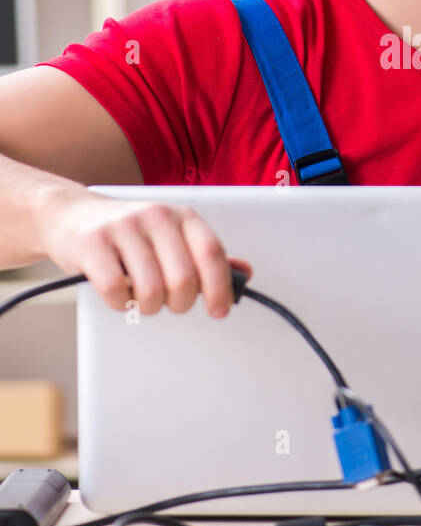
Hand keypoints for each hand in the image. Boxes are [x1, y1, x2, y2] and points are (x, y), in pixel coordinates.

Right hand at [39, 191, 252, 318]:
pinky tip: (119, 294)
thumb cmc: (129, 234)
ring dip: (149, 306)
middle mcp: (156, 216)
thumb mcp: (171, 236)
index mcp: (182, 216)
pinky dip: (120, 304)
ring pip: (151, 290)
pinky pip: (116, 292)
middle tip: (170, 304)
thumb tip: (244, 273)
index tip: (219, 310)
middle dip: (180, 304)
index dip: (219, 288)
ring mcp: (124, 227)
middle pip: (183, 279)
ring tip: (141, 296)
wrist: (71, 214)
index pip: (212, 253)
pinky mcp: (94, 243)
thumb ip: (204, 255)